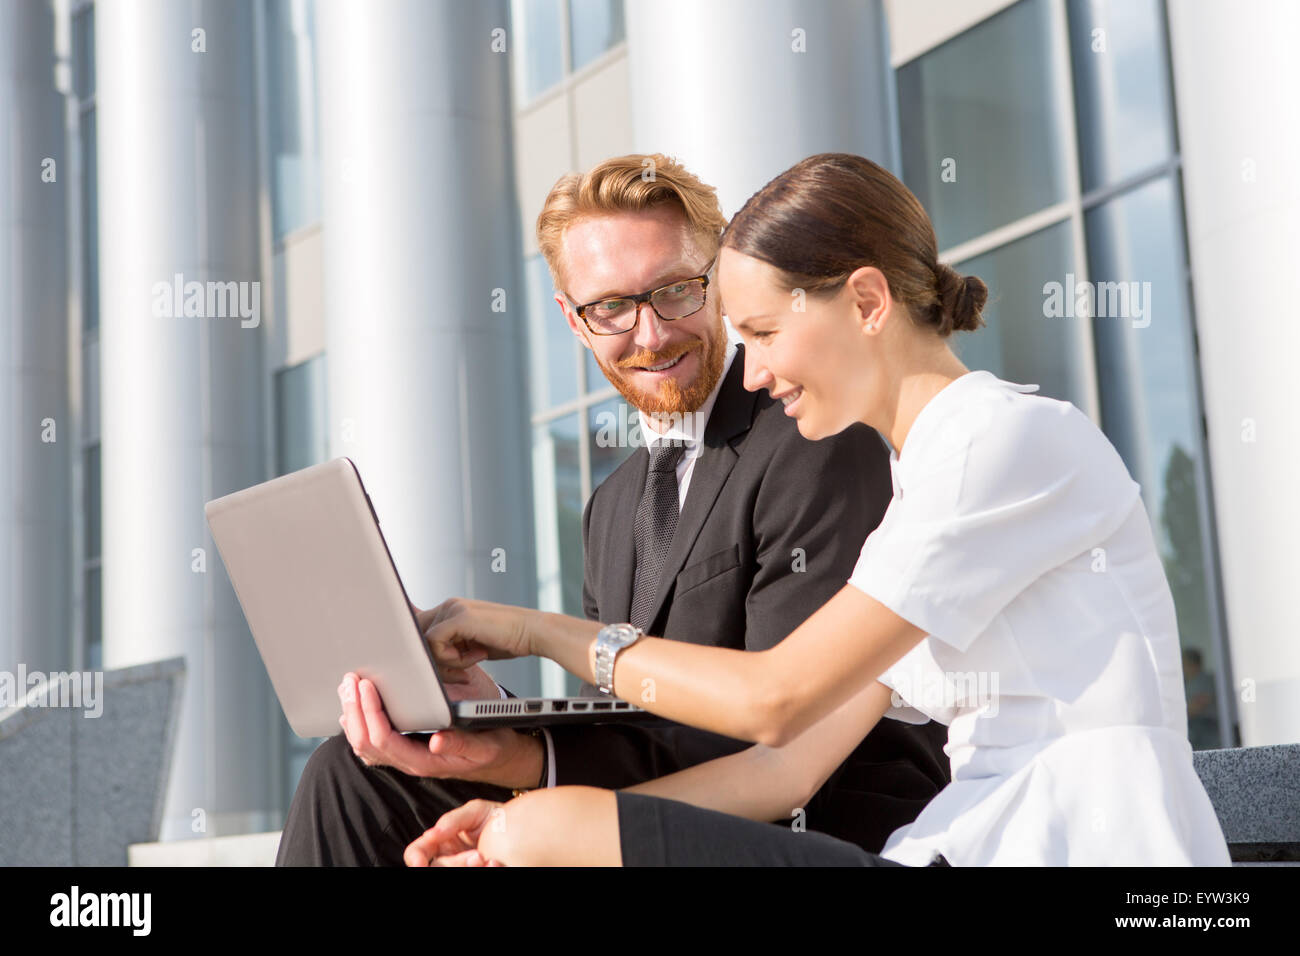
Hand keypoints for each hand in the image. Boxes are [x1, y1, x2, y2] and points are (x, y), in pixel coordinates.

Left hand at [337, 672, 544, 786]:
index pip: (384, 739)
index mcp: (425, 761)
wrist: (502, 758)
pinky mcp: (405, 750)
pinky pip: (372, 743)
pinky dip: (359, 723)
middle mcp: (409, 762)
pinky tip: (354, 708)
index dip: (370, 712)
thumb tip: (436, 740)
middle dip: (354, 710)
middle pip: (366, 742)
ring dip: (352, 715)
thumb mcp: (486, 745)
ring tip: (347, 688)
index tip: (366, 686)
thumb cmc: (494, 747)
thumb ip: (462, 744)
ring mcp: (405, 758)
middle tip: (350, 680)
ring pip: (364, 745)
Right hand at [405, 799, 508, 865]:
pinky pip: (477, 875)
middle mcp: (449, 859)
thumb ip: (452, 820)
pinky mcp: (479, 870)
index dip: (414, 859)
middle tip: (478, 855)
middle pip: (436, 868)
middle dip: (455, 864)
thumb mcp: (476, 811)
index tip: (420, 862)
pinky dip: (485, 870)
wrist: (524, 828)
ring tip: (489, 859)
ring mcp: (464, 867)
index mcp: (441, 842)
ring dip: (469, 869)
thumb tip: (431, 833)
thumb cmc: (498, 819)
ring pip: (451, 874)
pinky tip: (496, 863)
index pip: (416, 852)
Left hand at [412, 604, 516, 701]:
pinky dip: (454, 659)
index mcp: (451, 609)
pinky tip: (478, 655)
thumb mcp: (472, 644)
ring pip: (425, 642)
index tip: (449, 670)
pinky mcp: (459, 618)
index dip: (427, 653)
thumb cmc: (507, 641)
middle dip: (433, 661)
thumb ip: (451, 645)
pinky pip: (436, 644)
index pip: (419, 629)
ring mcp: (453, 609)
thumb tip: (428, 660)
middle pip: (416, 636)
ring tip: (474, 660)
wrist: (533, 632)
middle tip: (459, 672)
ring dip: (448, 661)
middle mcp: (449, 605)